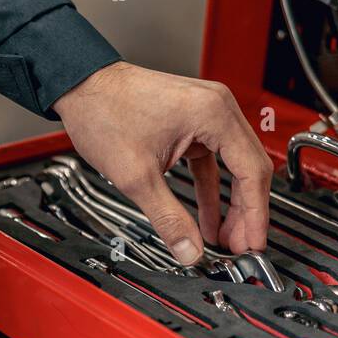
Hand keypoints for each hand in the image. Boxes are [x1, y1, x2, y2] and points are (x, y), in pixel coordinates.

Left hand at [54, 61, 272, 264]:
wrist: (82, 87)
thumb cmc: (104, 112)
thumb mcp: (137, 176)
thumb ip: (167, 218)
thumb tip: (189, 250)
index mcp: (213, 114)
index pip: (251, 172)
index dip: (255, 214)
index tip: (254, 243)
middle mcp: (217, 108)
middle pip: (248, 169)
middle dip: (245, 213)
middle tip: (239, 248)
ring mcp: (206, 115)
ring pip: (233, 167)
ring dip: (230, 204)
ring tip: (225, 240)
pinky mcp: (193, 124)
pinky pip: (212, 162)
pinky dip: (211, 190)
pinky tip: (209, 219)